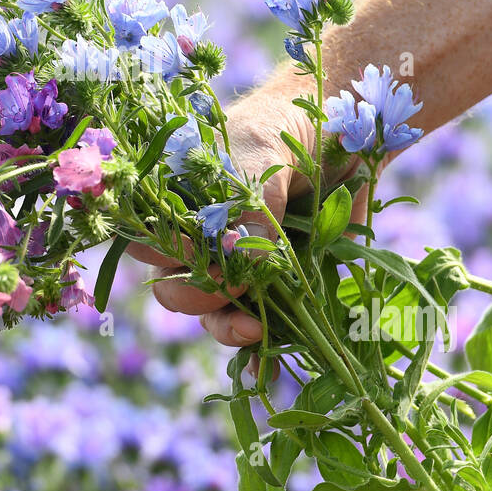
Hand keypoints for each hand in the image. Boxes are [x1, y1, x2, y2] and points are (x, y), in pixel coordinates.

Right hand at [126, 75, 323, 347]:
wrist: (346, 127)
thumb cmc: (286, 127)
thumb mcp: (262, 154)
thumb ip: (246, 205)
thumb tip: (238, 261)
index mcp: (178, 203)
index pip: (145, 241)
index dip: (162, 256)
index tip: (194, 255)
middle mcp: (200, 239)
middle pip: (173, 287)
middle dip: (196, 295)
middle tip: (232, 285)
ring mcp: (238, 266)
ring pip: (211, 314)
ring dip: (226, 328)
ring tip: (255, 328)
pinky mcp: (278, 287)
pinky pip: (259, 327)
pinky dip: (258, 350)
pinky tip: (266, 363)